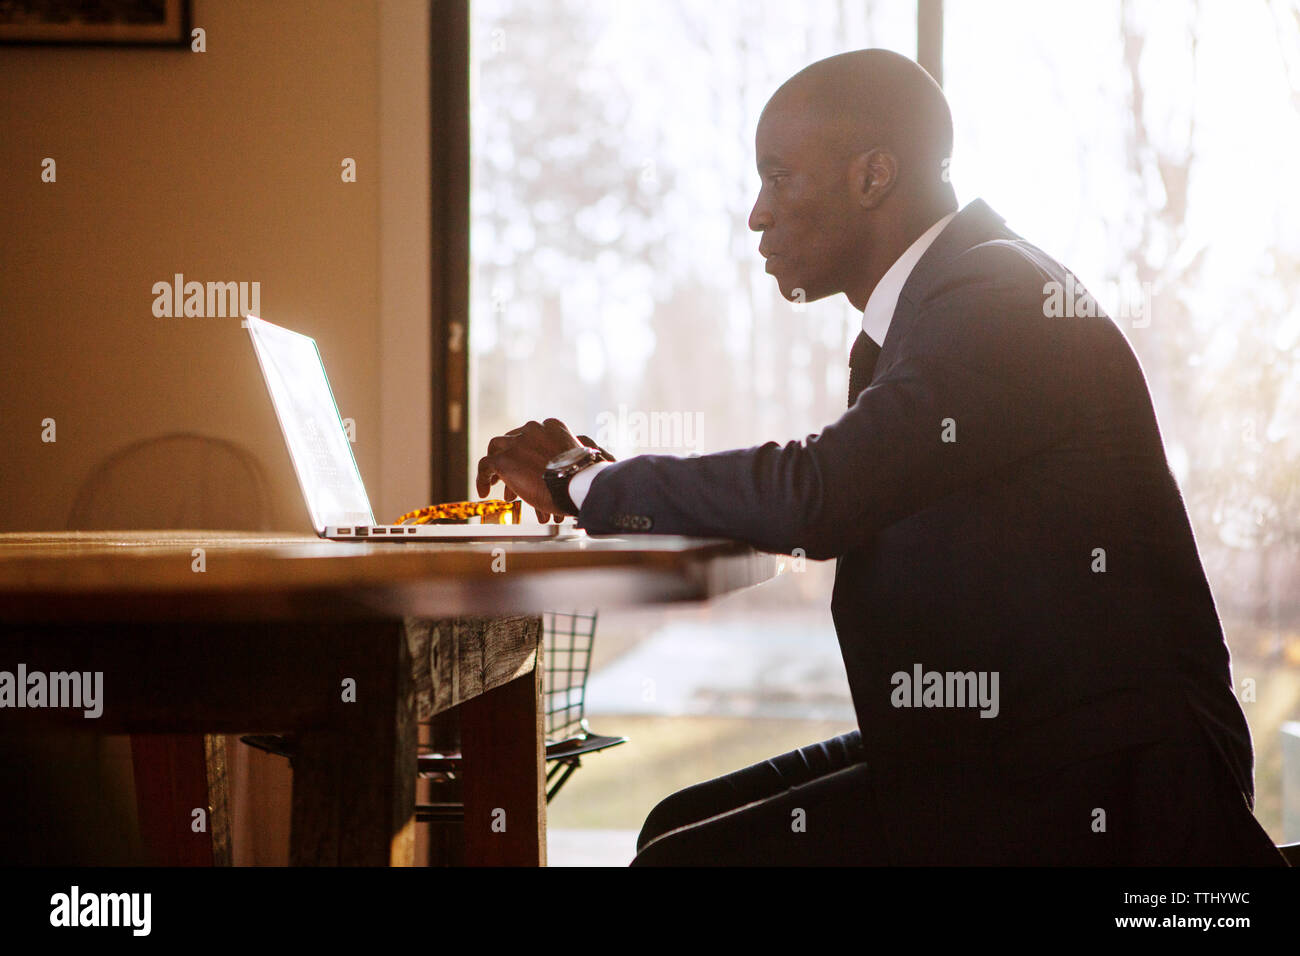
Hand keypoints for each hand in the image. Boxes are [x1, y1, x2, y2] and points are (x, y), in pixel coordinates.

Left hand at [475, 418, 611, 522]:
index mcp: (552, 426)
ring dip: (497, 465)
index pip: (531, 434)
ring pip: (496, 448)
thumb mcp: (575, 460)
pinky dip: (482, 478)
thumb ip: (563, 459)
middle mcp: (532, 429)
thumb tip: (557, 475)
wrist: (575, 483)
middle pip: (513, 439)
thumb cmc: (581, 478)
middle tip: (510, 474)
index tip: (527, 463)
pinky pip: (485, 465)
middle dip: (511, 457)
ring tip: (495, 482)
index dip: (526, 450)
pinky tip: (484, 491)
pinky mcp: (503, 459)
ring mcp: (516, 443)